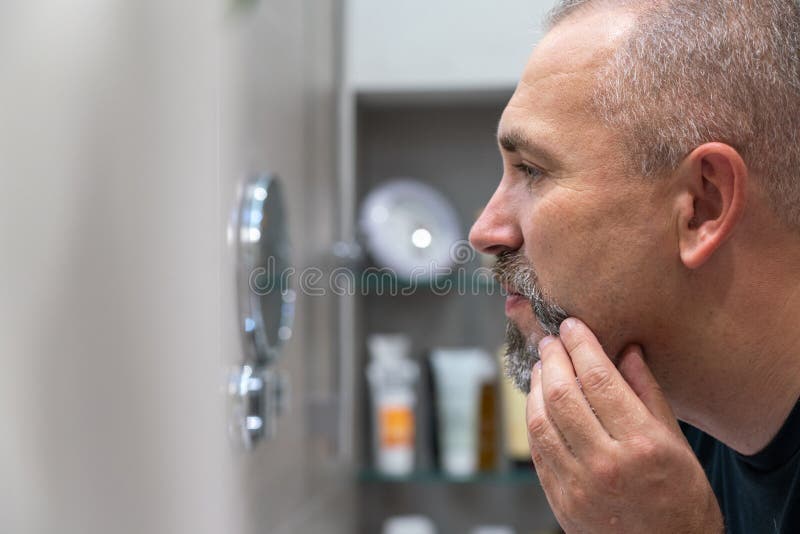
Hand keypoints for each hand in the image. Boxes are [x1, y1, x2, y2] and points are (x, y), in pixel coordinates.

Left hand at [526, 318, 722, 533]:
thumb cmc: (682, 497)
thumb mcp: (677, 443)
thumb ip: (648, 393)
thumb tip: (627, 349)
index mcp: (642, 444)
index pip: (599, 380)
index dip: (581, 346)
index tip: (572, 326)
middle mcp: (606, 464)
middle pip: (563, 395)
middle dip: (552, 358)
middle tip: (550, 339)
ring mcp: (578, 485)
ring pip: (541, 421)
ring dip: (537, 386)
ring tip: (542, 366)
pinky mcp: (560, 500)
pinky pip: (538, 449)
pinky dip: (534, 419)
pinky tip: (539, 401)